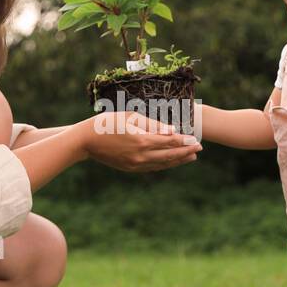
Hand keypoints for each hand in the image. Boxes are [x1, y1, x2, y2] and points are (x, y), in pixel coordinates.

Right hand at [82, 111, 199, 171]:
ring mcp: (135, 164)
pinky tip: (173, 161)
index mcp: (141, 140)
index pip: (169, 141)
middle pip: (169, 154)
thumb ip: (153, 125)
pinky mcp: (131, 168)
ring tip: (191, 157)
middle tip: (200, 148)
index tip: (195, 138)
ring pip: (162, 164)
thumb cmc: (108, 123)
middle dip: (186, 151)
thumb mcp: (130, 118)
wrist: (87, 141)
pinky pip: (152, 167)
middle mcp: (140, 155)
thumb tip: (172, 130)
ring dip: (178, 160)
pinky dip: (165, 164)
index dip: (184, 140)